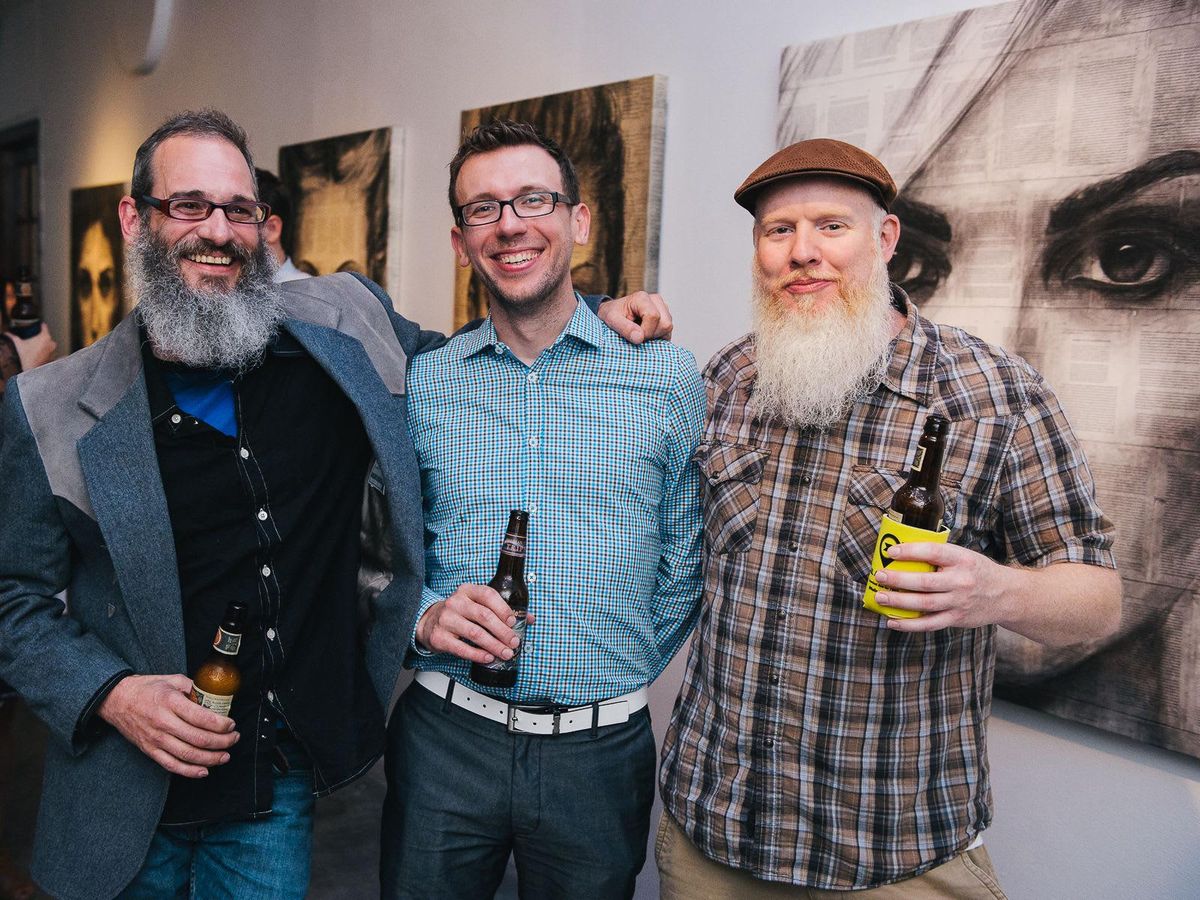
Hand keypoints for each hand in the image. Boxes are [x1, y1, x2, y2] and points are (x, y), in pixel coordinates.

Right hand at [10, 324, 56, 370]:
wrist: (32, 368)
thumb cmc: (27, 356)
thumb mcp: (19, 344)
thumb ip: (12, 336)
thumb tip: (7, 333)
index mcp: (44, 336)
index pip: (44, 327)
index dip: (41, 325)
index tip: (40, 324)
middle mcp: (51, 341)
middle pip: (46, 335)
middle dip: (40, 336)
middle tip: (33, 338)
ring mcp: (53, 348)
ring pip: (48, 342)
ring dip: (43, 343)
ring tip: (35, 346)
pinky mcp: (53, 354)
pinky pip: (49, 348)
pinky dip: (45, 349)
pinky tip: (39, 351)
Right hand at [98, 674, 238, 777]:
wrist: (116, 700)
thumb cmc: (147, 688)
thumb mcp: (172, 679)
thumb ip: (193, 687)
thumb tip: (214, 696)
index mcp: (170, 702)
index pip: (202, 718)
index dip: (221, 724)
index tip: (232, 724)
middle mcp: (163, 722)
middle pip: (199, 739)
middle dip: (222, 741)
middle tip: (234, 738)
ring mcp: (155, 739)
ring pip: (188, 755)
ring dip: (211, 758)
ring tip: (225, 755)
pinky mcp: (150, 750)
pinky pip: (172, 765)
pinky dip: (190, 771)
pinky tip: (204, 770)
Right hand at [415, 583, 530, 663]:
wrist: (429, 621)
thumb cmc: (459, 613)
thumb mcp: (476, 604)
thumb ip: (501, 610)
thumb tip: (528, 619)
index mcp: (467, 591)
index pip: (488, 595)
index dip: (503, 609)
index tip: (514, 622)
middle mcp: (456, 602)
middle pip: (484, 616)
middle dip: (503, 631)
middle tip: (514, 642)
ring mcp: (446, 619)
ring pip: (475, 633)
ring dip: (494, 645)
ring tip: (505, 653)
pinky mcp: (440, 637)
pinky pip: (461, 648)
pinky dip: (477, 654)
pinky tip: (488, 657)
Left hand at [597, 291, 672, 343]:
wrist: (614, 312)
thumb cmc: (612, 314)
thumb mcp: (612, 320)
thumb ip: (624, 328)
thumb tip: (639, 337)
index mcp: (642, 298)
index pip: (654, 316)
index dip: (645, 331)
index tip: (634, 335)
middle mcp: (656, 300)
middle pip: (665, 323)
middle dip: (652, 335)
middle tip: (637, 334)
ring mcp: (663, 308)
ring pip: (668, 328)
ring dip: (655, 336)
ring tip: (641, 332)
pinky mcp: (665, 316)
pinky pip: (668, 332)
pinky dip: (658, 337)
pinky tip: (647, 333)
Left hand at [870, 542, 1014, 632]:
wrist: (1006, 595)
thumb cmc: (976, 571)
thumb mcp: (964, 555)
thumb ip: (939, 555)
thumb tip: (901, 551)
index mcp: (962, 560)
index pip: (934, 553)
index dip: (911, 551)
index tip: (891, 552)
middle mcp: (961, 581)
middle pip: (925, 582)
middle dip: (898, 579)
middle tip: (879, 576)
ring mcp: (959, 602)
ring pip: (925, 604)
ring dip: (899, 602)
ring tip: (881, 597)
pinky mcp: (957, 619)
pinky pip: (930, 624)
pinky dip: (909, 625)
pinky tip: (892, 622)